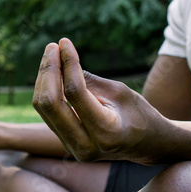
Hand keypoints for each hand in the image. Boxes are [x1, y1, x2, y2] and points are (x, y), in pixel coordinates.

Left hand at [32, 38, 166, 163]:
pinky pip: (48, 113)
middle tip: (53, 46)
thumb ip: (88, 80)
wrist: (146, 145)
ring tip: (52, 54)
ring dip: (44, 78)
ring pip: (44, 108)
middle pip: (50, 103)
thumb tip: (59, 59)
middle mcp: (85, 145)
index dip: (67, 64)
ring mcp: (73, 148)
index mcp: (106, 131)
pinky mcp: (67, 144)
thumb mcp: (119, 92)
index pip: (75, 92)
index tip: (65, 42)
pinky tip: (52, 72)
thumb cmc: (138, 113)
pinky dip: (47, 90)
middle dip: (48, 70)